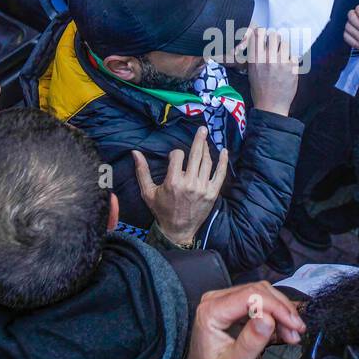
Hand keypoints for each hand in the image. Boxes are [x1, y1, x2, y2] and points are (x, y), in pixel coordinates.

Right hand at [133, 126, 226, 245]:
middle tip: (202, 128)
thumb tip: (135, 152)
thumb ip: (142, 171)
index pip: (178, 155)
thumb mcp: (148, 192)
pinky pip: (220, 174)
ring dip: (207, 149)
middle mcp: (189, 183)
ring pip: (207, 162)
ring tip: (207, 139)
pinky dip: (223, 162)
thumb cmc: (161, 210)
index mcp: (173, 181)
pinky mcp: (213, 193)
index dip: (175, 153)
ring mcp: (203, 188)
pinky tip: (223, 151)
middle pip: (196, 154)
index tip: (174, 157)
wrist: (178, 230)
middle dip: (199, 139)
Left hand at [182, 282, 304, 358]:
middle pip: (258, 291)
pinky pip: (260, 302)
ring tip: (292, 334)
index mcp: (210, 312)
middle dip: (282, 310)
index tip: (295, 325)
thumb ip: (250, 343)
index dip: (277, 307)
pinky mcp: (233, 307)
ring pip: (262, 294)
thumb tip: (268, 318)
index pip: (251, 296)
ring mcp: (223, 302)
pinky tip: (284, 330)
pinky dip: (276, 315)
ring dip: (281, 312)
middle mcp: (215, 301)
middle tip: (297, 331)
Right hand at [244, 27, 300, 115]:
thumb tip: (259, 41)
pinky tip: (287, 68)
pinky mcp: (292, 68)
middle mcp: (268, 58)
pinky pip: (293, 56)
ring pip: (285, 43)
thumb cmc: (259, 89)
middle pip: (274, 35)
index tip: (263, 36)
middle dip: (274, 40)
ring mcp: (281, 62)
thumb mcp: (251, 71)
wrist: (271, 105)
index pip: (259, 34)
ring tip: (281, 57)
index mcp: (255, 58)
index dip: (262, 33)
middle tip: (274, 47)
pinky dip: (290, 60)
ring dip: (283, 48)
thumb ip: (255, 55)